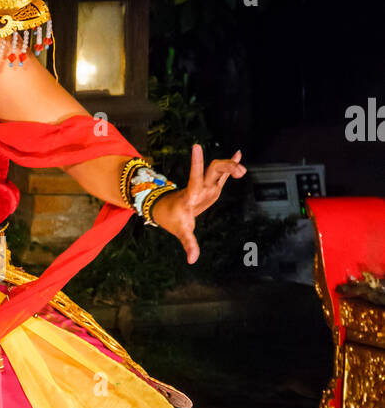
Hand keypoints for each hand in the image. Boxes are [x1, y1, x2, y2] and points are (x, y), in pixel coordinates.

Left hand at [150, 144, 246, 263]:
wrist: (166, 209)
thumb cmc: (172, 219)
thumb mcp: (181, 231)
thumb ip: (188, 244)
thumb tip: (192, 260)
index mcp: (191, 195)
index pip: (195, 178)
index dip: (196, 164)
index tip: (196, 146)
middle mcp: (200, 187)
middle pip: (213, 170)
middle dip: (226, 167)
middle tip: (240, 172)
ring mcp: (207, 185)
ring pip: (218, 169)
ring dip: (230, 165)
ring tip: (242, 169)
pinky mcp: (212, 186)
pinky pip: (222, 174)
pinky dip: (231, 164)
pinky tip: (239, 154)